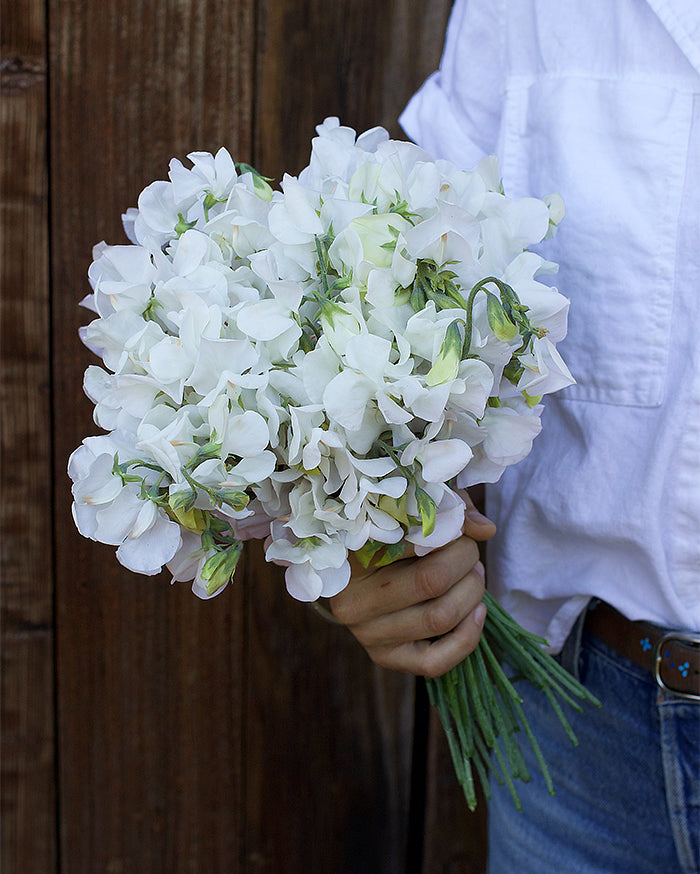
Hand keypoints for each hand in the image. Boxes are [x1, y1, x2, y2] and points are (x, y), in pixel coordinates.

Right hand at [329, 491, 495, 677]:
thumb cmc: (387, 538)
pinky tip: (477, 611)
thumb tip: (485, 530)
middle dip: (466, 560)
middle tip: (469, 550)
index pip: (414, 540)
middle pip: (432, 581)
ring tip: (474, 574)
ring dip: (472, 591)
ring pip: (440, 617)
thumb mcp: (409, 514)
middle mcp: (353, 601)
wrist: (359, 580)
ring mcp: (367, 634)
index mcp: (350, 556)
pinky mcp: (386, 657)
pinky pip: (436, 661)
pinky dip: (468, 636)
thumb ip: (446, 510)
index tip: (457, 525)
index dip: (449, 530)